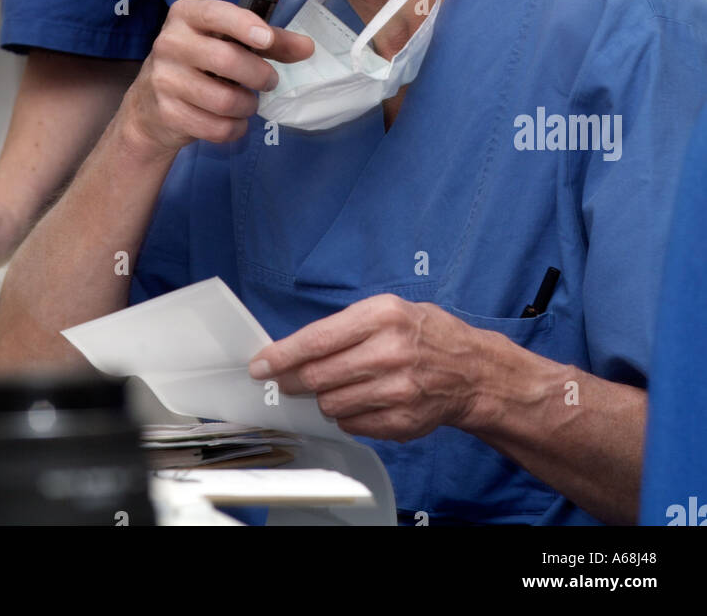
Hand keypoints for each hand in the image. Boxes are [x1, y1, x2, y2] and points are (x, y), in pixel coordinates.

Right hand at [118, 0, 313, 159]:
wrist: (149, 106)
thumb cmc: (200, 63)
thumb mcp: (228, 41)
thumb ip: (269, 41)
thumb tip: (307, 47)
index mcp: (185, 14)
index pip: (216, 14)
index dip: (244, 25)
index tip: (266, 39)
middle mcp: (169, 42)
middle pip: (227, 60)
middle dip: (260, 75)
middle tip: (270, 81)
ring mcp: (164, 79)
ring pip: (224, 100)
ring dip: (248, 106)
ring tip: (248, 103)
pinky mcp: (166, 113)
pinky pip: (215, 127)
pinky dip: (234, 128)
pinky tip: (233, 122)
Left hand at [247, 295, 484, 440]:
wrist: (472, 370)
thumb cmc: (425, 335)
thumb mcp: (388, 310)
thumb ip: (345, 327)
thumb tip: (296, 348)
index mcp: (382, 316)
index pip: (317, 340)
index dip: (282, 355)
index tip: (261, 364)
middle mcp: (389, 352)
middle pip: (318, 376)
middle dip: (292, 381)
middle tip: (285, 380)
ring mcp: (397, 390)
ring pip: (331, 404)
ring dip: (322, 398)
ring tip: (336, 386)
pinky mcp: (402, 420)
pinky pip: (352, 424)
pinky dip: (346, 415)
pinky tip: (359, 399)